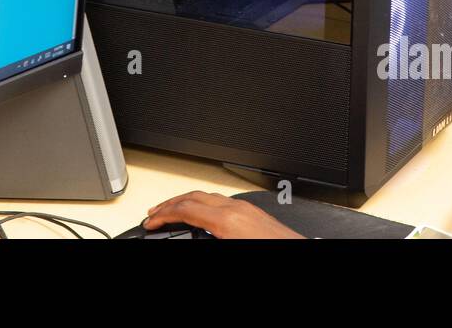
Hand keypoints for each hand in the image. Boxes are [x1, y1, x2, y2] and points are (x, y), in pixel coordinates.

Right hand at [143, 191, 304, 238]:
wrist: (300, 254)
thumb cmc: (271, 252)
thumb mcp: (228, 251)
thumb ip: (204, 240)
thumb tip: (188, 238)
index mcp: (226, 221)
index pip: (186, 210)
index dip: (163, 215)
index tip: (150, 222)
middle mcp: (236, 209)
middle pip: (194, 197)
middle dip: (170, 203)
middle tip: (154, 213)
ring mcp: (247, 208)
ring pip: (208, 196)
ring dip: (187, 202)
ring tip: (174, 211)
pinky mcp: (255, 212)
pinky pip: (222, 201)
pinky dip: (204, 205)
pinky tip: (203, 215)